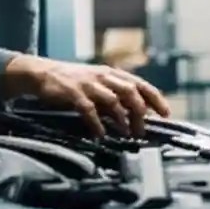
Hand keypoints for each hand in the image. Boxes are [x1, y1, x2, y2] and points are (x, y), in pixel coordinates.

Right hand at [2, 56, 171, 136]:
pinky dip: (97, 124)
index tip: (166, 114)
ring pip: (113, 100)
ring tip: (125, 134)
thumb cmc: (74, 82)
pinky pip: (89, 109)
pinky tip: (100, 135)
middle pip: (131, 91)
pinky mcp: (73, 92)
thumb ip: (115, 96)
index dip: (155, 98)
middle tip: (142, 130)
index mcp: (112, 74)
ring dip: (122, 119)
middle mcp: (103, 76)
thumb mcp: (98, 85)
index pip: (141, 84)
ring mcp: (89, 83)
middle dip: (140, 112)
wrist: (43, 73)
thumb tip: (136, 115)